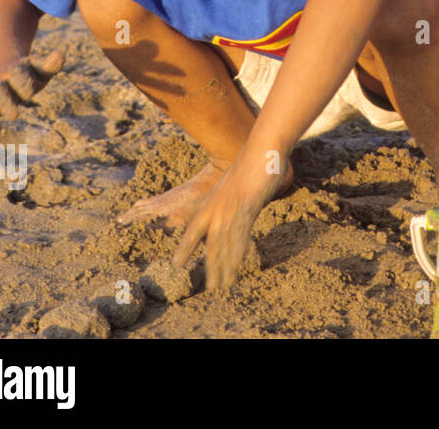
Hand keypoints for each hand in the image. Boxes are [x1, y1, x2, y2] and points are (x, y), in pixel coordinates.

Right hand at [0, 50, 64, 142]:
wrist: (5, 72)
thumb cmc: (30, 74)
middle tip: (16, 116)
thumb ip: (51, 65)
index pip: (17, 76)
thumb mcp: (41, 70)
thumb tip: (61, 54)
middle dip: (5, 104)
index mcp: (14, 72)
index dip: (22, 83)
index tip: (31, 92)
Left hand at [173, 154, 281, 289]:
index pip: (193, 231)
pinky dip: (237, 254)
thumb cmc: (251, 163)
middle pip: (209, 246)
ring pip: (224, 246)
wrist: (262, 149)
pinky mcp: (245, 209)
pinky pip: (240, 237)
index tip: (177, 265)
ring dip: (223, 268)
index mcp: (210, 202)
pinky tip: (237, 267)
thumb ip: (231, 197)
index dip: (185, 249)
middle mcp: (216, 209)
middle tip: (210, 288)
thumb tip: (238, 204)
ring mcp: (230, 210)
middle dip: (210, 268)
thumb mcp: (234, 183)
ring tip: (222, 286)